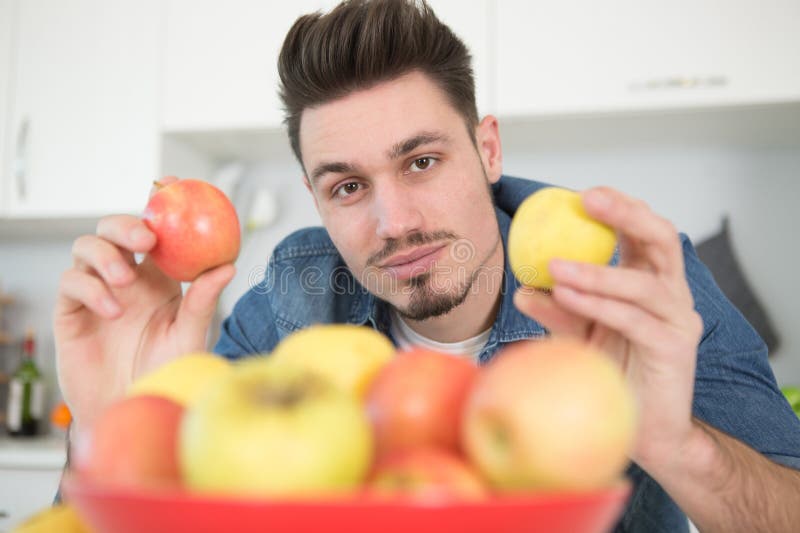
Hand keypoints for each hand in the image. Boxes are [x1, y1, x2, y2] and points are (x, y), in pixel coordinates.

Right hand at [54, 177, 235, 429]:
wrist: (132, 407)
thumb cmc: (166, 371)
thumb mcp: (190, 335)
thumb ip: (203, 301)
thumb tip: (228, 266)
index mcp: (157, 276)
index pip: (155, 228)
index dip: (161, 201)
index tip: (175, 183)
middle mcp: (125, 277)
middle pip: (113, 229)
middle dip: (126, 224)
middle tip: (146, 238)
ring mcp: (95, 291)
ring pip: (86, 247)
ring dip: (105, 255)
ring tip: (124, 281)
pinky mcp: (71, 312)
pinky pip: (71, 283)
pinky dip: (90, 288)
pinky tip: (112, 310)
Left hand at [513, 187, 703, 472]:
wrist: (643, 429)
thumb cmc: (613, 372)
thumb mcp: (577, 333)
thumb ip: (556, 309)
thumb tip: (522, 288)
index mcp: (650, 281)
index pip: (643, 231)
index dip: (620, 207)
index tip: (582, 194)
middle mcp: (671, 294)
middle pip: (662, 239)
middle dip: (626, 214)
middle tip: (587, 201)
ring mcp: (678, 320)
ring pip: (645, 283)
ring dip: (597, 272)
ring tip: (555, 267)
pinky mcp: (675, 349)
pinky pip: (635, 321)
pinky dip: (600, 305)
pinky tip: (567, 297)